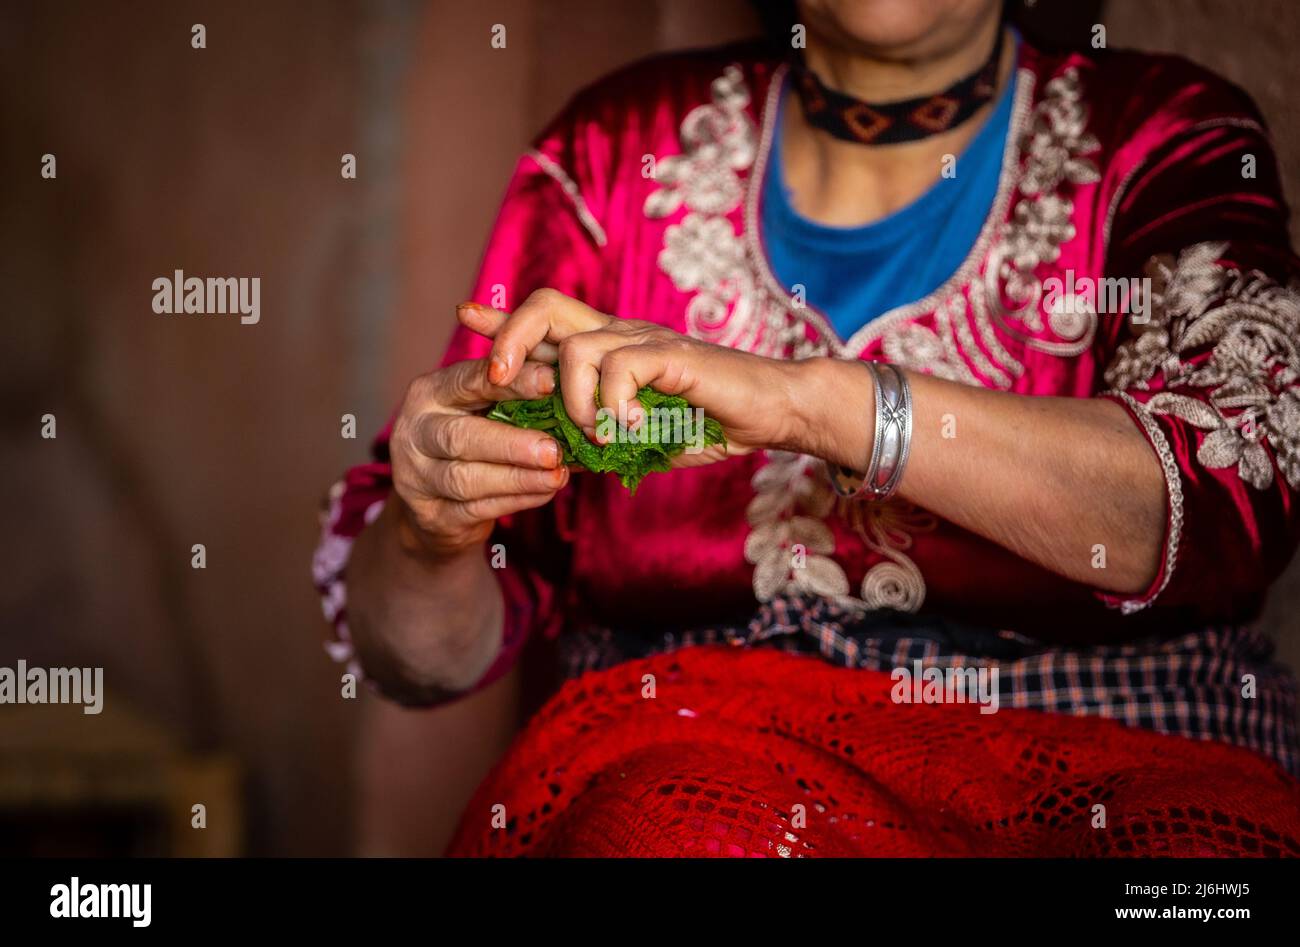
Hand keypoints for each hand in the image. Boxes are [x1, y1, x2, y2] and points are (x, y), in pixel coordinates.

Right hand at [388, 356, 569, 558]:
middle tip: (553, 449)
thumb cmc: (472, 439)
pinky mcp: (432, 516)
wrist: (436, 501)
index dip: (512, 382)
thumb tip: (571, 389)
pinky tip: (545, 492)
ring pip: (467, 479)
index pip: (469, 381)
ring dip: (518, 478)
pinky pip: (477, 509)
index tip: (552, 382)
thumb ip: (517, 396)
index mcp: (429, 393)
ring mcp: (418, 478)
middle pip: (460, 436)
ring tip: (556, 475)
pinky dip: (516, 500)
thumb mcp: (484, 408)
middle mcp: (414, 432)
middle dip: (511, 444)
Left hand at [457, 289, 804, 466]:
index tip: (464, 316)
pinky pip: (621, 368)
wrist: (771, 411)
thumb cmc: (708, 423)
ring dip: (573, 400)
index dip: (500, 317)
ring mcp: (645, 339)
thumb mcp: (639, 438)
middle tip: (499, 381)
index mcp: (609, 347)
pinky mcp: (672, 354)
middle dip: (510, 339)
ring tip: (596, 434)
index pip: (544, 319)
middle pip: (546, 306)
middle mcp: (621, 333)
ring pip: (577, 346)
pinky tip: (630, 430)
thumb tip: (557, 457)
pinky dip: (615, 405)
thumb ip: (598, 439)